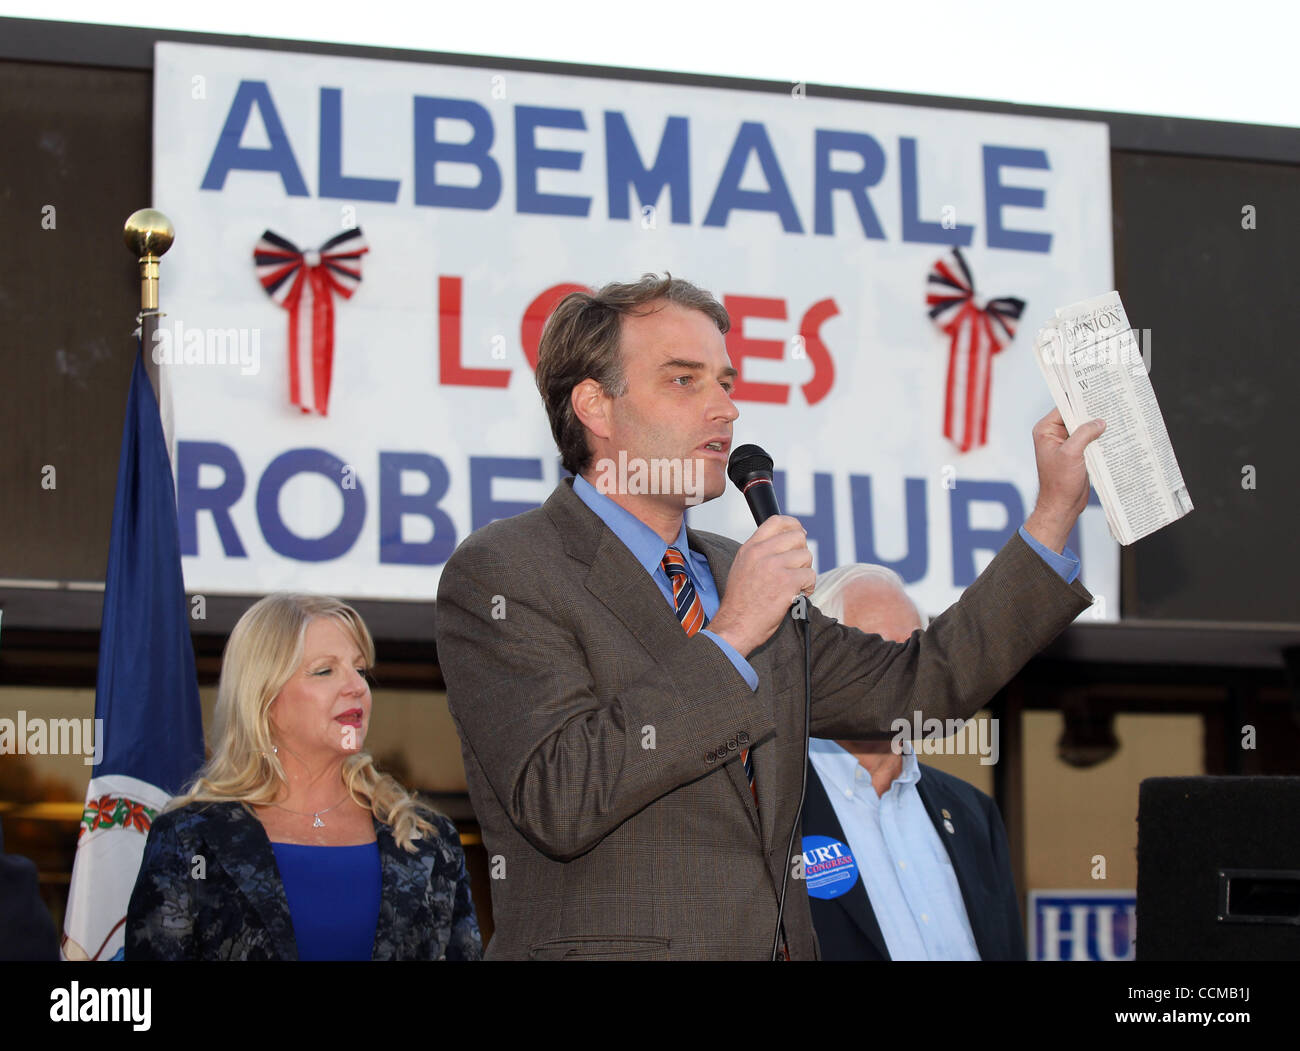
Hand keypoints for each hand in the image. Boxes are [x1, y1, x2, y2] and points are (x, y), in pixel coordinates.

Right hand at [708, 515, 814, 656]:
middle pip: (797, 537)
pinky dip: (808, 588)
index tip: (799, 533)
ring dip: (805, 572)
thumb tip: (787, 542)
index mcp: (750, 548)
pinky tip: (796, 596)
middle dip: (802, 553)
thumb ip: (760, 552)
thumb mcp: (742, 567)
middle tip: (796, 569)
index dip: (793, 525)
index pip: (776, 521)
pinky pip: (810, 575)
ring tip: (793, 586)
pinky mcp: (787, 582)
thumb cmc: (741, 603)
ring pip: (806, 556)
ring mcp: (774, 566)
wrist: (735, 626)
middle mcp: (761, 553)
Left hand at [1024, 407, 1105, 551]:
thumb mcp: (1072, 454)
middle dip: (1092, 413)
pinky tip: (1114, 433)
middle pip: (1076, 416)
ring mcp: (1066, 444)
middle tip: (1111, 402)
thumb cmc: (1060, 483)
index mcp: (1045, 430)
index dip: (1080, 400)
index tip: (1096, 392)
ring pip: (1085, 428)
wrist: (1062, 505)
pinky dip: (1100, 438)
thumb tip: (1100, 421)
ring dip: (1098, 426)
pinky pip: (1090, 440)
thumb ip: (1085, 434)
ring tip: (1116, 416)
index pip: (1064, 407)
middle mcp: (1054, 434)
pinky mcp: (1077, 453)